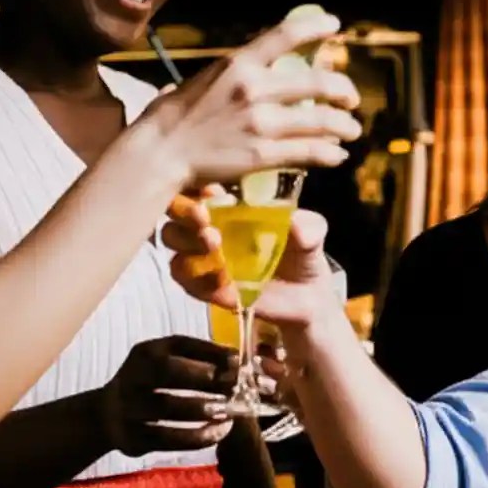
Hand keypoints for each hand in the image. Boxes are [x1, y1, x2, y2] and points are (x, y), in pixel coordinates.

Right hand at [100, 336, 238, 456]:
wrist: (108, 414)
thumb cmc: (150, 380)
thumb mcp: (166, 359)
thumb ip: (198, 356)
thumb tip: (236, 358)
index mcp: (144, 352)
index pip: (178, 344)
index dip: (209, 351)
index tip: (236, 360)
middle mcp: (132, 376)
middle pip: (167, 371)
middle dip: (204, 378)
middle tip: (232, 386)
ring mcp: (130, 408)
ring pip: (167, 407)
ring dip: (203, 409)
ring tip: (228, 411)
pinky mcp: (134, 438)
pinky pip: (169, 439)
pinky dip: (199, 436)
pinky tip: (219, 431)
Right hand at [137, 12, 362, 185]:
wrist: (159, 152)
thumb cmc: (175, 117)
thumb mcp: (205, 79)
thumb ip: (236, 73)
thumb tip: (258, 67)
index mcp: (237, 62)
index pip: (285, 35)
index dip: (316, 27)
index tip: (335, 27)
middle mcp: (253, 87)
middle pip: (318, 83)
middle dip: (343, 91)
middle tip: (351, 99)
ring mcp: (259, 122)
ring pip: (321, 121)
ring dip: (344, 126)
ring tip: (352, 131)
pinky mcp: (262, 154)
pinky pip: (309, 152)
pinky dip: (330, 154)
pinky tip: (337, 155)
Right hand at [163, 197, 337, 327]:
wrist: (305, 300)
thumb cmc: (303, 254)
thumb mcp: (313, 235)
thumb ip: (308, 227)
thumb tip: (295, 223)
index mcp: (233, 204)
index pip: (205, 187)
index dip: (202, 188)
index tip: (213, 194)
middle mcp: (211, 224)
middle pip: (178, 211)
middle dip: (185, 214)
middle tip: (205, 222)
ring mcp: (204, 254)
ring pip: (173, 242)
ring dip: (189, 245)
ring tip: (215, 249)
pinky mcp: (204, 285)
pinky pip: (186, 281)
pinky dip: (200, 282)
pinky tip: (225, 286)